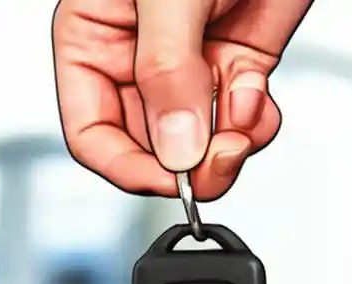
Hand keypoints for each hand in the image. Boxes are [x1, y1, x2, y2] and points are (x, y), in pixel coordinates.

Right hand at [51, 0, 312, 200]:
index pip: (91, 133)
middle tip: (219, 159)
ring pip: (198, 144)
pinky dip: (255, 124)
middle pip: (148, 149)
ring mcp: (190, 65)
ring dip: (226, 147)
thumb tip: (175, 150)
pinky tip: (260, 98)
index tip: (170, 177)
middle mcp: (136, 60)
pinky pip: (240, 122)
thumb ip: (167, 72)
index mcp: (91, 38)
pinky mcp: (237, 63)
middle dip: (186, 163)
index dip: (129, 167)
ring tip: (245, 121)